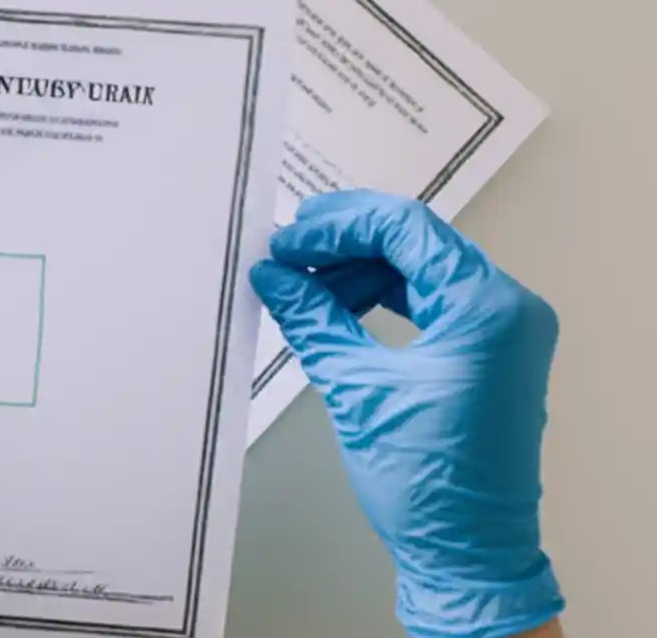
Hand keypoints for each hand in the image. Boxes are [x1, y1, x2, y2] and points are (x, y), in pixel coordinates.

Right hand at [251, 190, 563, 636]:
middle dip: (345, 244)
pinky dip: (382, 297)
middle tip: (287, 255)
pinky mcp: (488, 349)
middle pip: (415, 242)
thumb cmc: (429, 485)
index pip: (406, 230)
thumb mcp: (355, 391)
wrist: (466, 552)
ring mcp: (501, 329)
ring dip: (359, 270)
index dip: (338, 227)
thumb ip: (313, 320)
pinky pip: (430, 301)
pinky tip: (337, 305)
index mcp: (487, 310)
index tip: (288, 241)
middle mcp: (505, 308)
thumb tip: (273, 276)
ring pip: (419, 268)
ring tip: (303, 286)